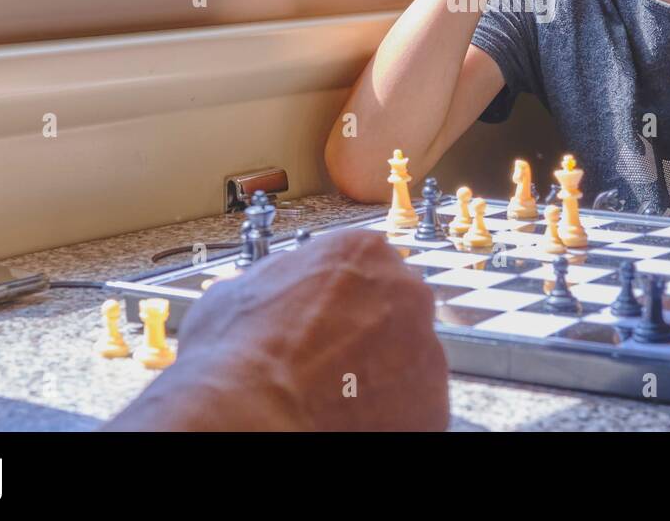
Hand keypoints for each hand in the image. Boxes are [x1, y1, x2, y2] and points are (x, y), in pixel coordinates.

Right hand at [107, 229, 448, 431]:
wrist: (253, 417)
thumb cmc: (237, 356)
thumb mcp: (235, 294)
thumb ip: (272, 282)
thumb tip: (266, 294)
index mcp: (361, 252)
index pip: (364, 266)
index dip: (340, 298)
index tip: (324, 319)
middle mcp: (405, 290)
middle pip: (394, 308)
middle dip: (367, 333)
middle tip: (329, 360)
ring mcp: (425, 346)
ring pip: (408, 358)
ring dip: (381, 373)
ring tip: (337, 396)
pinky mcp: (434, 401)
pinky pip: (414, 403)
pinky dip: (390, 412)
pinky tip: (352, 418)